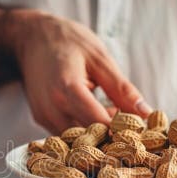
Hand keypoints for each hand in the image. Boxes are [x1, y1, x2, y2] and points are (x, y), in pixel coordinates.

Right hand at [15, 11, 151, 133]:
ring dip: (99, 134)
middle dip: (111, 137)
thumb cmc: (68, 41)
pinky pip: (66, 134)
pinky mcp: (41, 119)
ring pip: (76, 140)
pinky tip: (99, 115)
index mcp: (67, 88)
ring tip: (115, 115)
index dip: (121, 132)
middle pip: (87, 137)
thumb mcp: (100, 59)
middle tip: (132, 126)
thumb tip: (146, 113)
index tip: (141, 133)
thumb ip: (122, 89)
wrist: (31, 37)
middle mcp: (51, 107)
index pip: (98, 122)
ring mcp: (44, 115)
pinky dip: (85, 130)